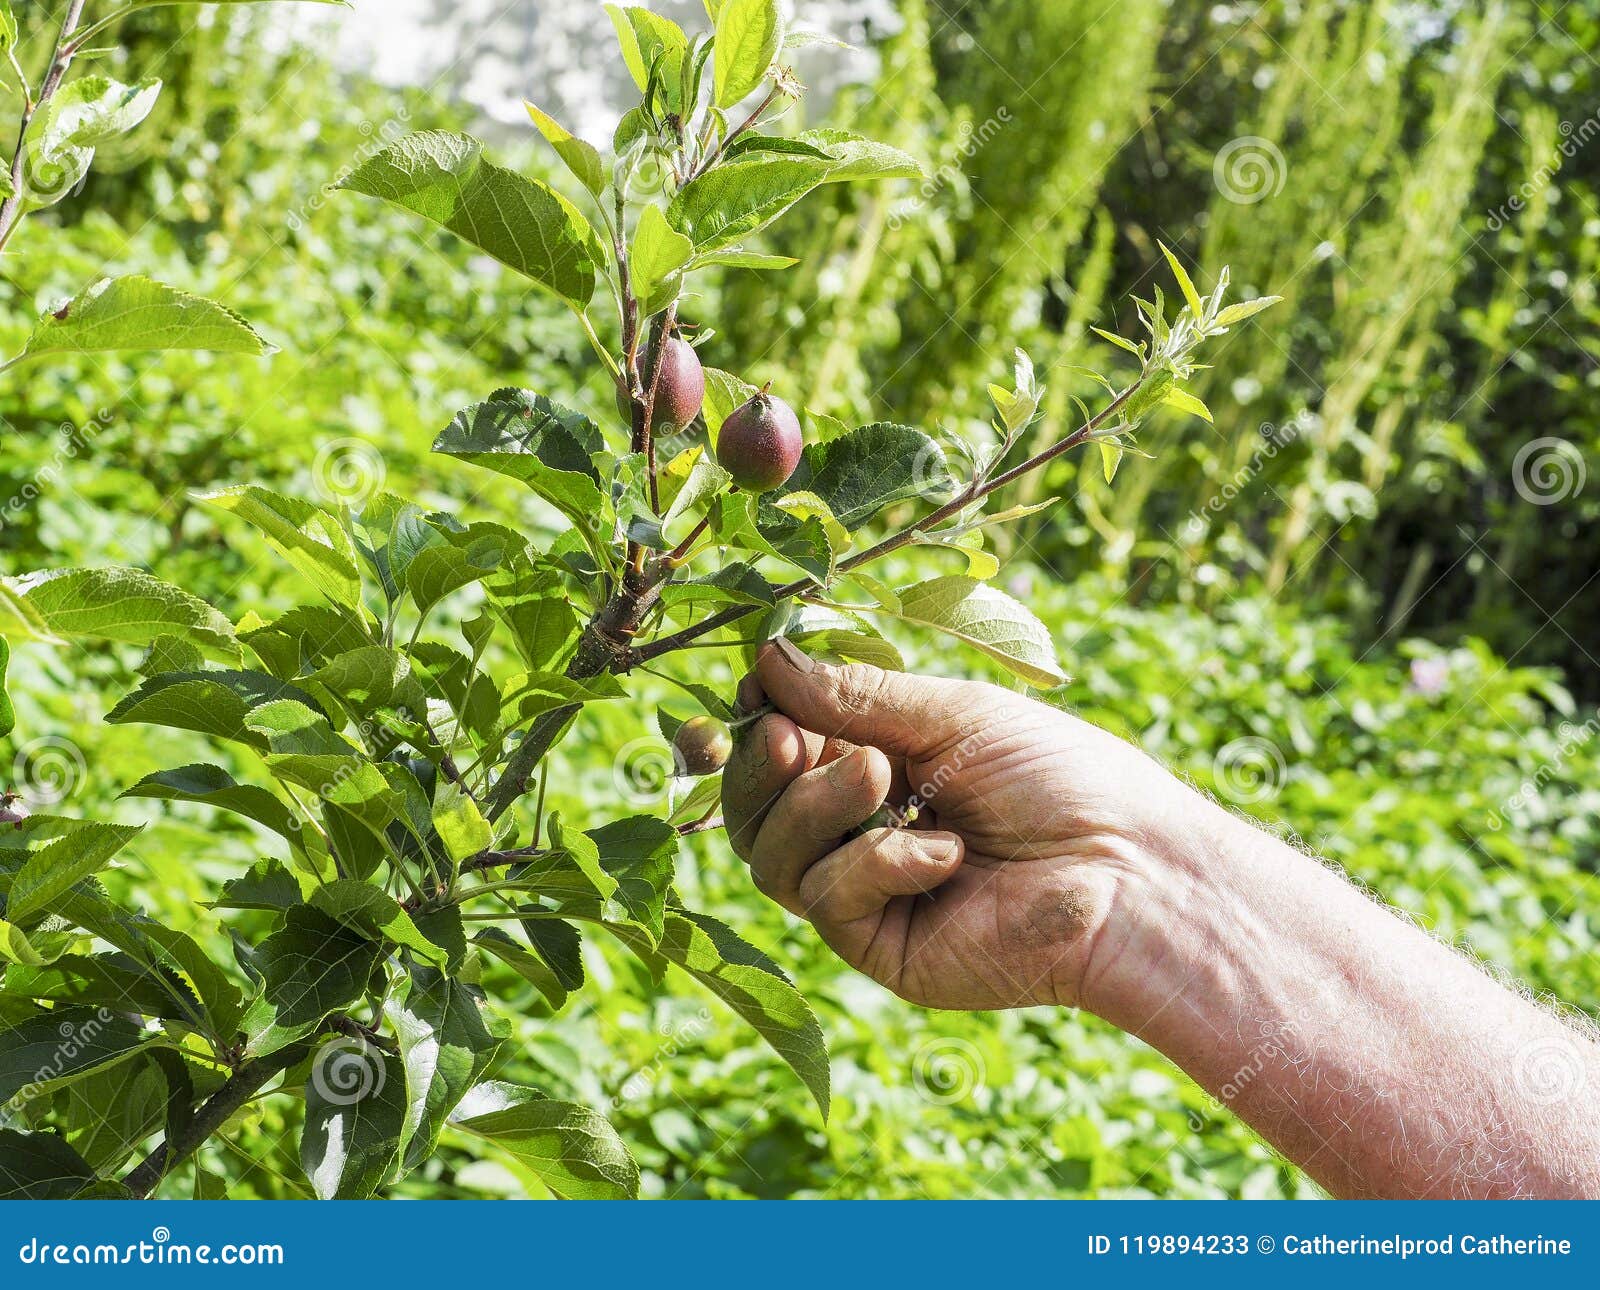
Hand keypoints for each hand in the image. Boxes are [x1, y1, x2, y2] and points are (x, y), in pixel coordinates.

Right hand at [721, 638, 1213, 1011]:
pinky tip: (947, 855)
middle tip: (788, 734)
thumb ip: (855, 697)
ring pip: (771, 857)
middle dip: (760, 765)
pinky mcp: (881, 947)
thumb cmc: (1062, 779)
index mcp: (878, 764)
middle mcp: (860, 830)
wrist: (1133, 872)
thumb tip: (766, 659)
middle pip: (753, 808)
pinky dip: (876, 865)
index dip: (749, 722)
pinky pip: (827, 900)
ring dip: (815, 807)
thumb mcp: (953, 717)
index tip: (747, 687)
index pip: (778, 747)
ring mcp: (867, 893)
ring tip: (880, 777)